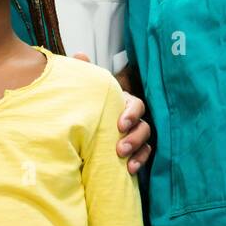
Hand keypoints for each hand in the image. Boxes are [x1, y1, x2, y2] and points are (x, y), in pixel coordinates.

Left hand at [72, 53, 151, 173]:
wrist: (79, 127)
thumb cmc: (86, 105)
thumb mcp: (85, 90)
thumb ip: (84, 73)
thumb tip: (80, 56)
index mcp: (123, 102)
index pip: (135, 105)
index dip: (131, 114)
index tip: (120, 124)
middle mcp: (133, 118)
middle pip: (144, 125)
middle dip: (134, 136)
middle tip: (121, 147)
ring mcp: (135, 134)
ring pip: (146, 141)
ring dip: (137, 150)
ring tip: (125, 161)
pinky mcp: (134, 150)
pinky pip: (143, 155)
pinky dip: (139, 161)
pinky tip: (130, 170)